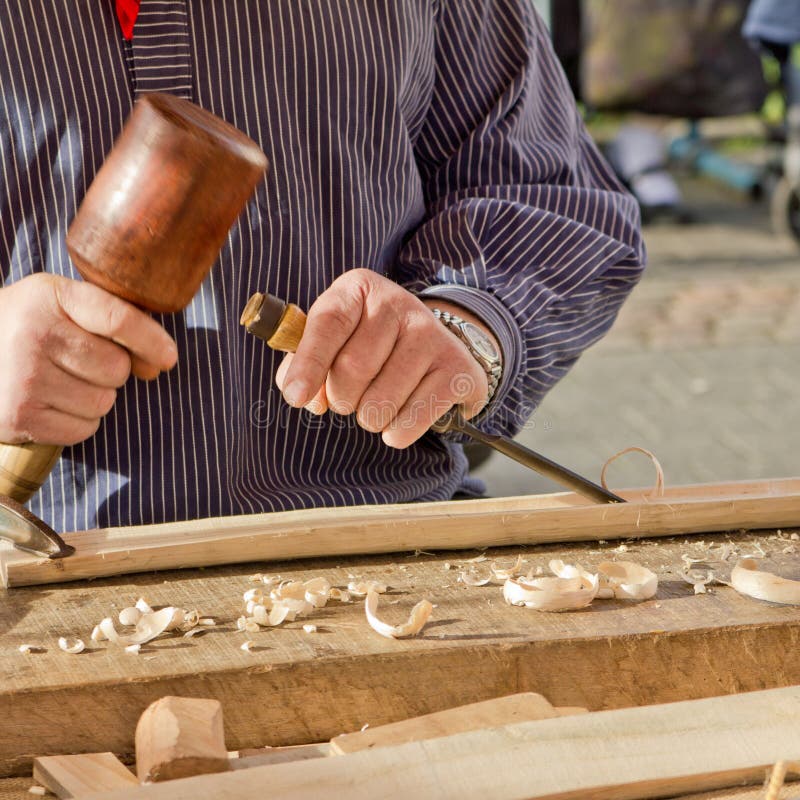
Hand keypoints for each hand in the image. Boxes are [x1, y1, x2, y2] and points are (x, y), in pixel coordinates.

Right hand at [0, 274, 177, 445]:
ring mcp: (24, 378)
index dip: (151, 341)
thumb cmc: (27, 327)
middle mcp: (34, 335)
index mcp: (50, 297)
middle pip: (117, 368)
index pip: (118, 319)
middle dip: (110, 371)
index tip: (169, 357)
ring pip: (103, 402)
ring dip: (94, 397)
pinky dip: (77, 422)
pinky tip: (51, 403)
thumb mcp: (60, 303)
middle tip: (78, 363)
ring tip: (60, 382)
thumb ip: (112, 321)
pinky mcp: (19, 416)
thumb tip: (160, 364)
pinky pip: (83, 429)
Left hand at [275, 269, 492, 448]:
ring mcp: (432, 335)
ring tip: (379, 402)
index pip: (328, 323)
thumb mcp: (335, 340)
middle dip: (341, 398)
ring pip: (379, 402)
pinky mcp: (457, 370)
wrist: (437, 349)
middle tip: (349, 397)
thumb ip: (306, 364)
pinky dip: (396, 433)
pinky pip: (410, 422)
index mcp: (360, 289)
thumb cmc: (371, 347)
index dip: (309, 363)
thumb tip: (303, 396)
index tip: (296, 397)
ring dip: (369, 418)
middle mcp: (400, 303)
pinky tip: (402, 416)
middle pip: (352, 368)